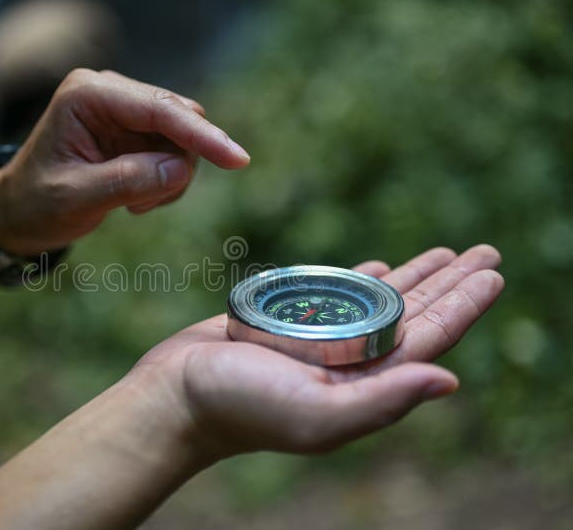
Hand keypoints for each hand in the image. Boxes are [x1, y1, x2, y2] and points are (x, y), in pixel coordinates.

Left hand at [0, 69, 249, 254]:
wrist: (19, 215)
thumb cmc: (36, 204)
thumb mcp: (77, 198)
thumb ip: (128, 181)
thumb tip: (181, 169)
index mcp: (89, 95)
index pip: (159, 109)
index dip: (202, 136)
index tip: (237, 160)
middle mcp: (110, 93)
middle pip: (179, 118)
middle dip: (179, 163)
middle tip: (145, 203)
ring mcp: (124, 112)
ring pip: (182, 139)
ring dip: (170, 178)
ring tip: (132, 204)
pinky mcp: (134, 132)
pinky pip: (174, 153)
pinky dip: (166, 182)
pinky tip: (134, 198)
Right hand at [126, 245, 503, 457]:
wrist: (173, 397)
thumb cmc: (237, 408)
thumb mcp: (314, 414)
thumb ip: (382, 401)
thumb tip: (451, 379)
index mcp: (363, 383)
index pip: (429, 338)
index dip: (464, 305)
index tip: (491, 272)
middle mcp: (348, 362)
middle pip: (414, 313)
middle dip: (451, 282)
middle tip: (485, 251)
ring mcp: (319, 340)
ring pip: (379, 300)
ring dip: (415, 275)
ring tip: (446, 251)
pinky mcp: (288, 321)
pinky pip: (336, 293)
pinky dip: (363, 278)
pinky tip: (381, 266)